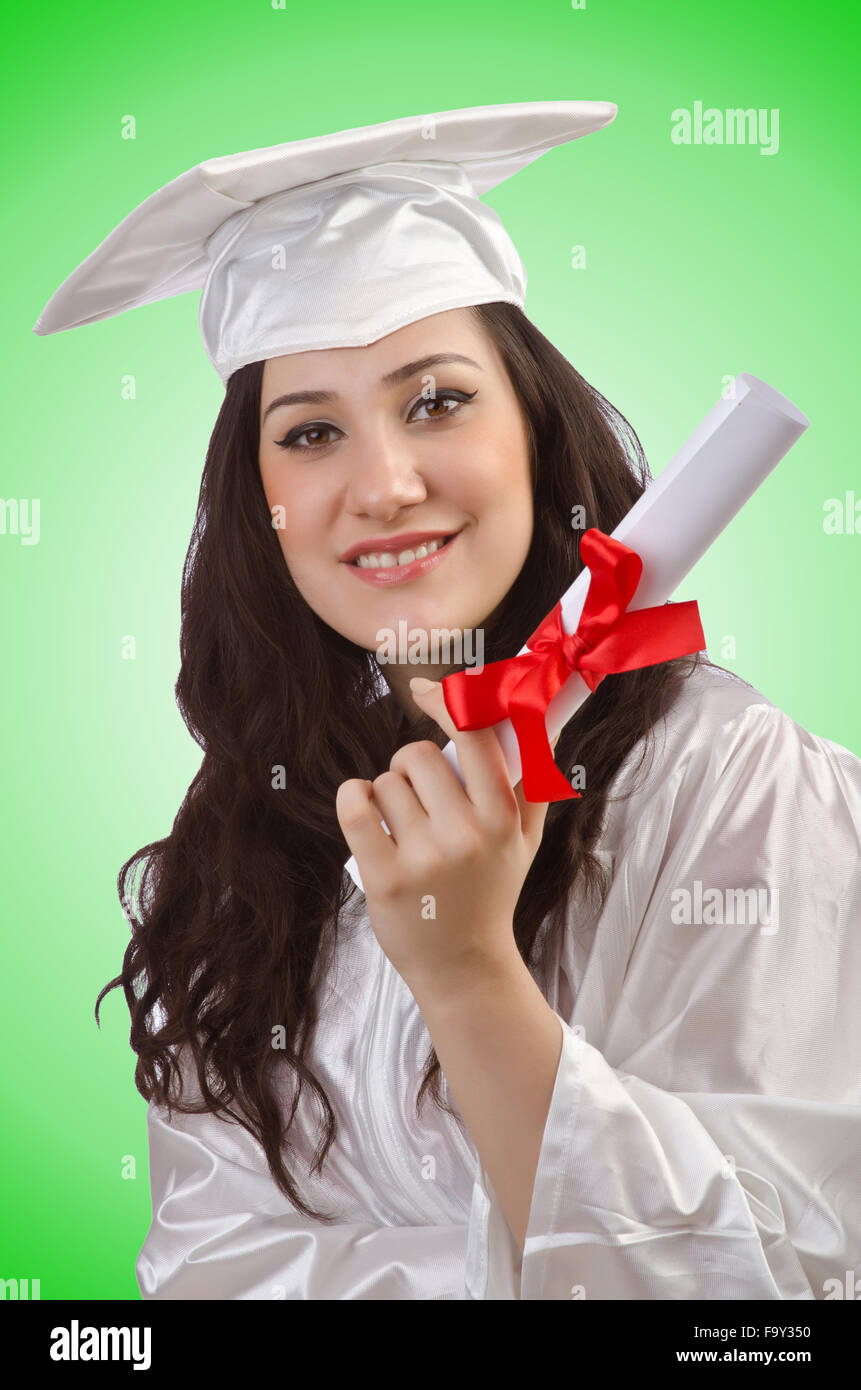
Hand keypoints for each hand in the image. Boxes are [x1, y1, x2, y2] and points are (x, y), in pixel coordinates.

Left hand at [335, 676, 554, 999]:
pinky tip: (364, 809)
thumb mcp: (525, 838)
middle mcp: (467, 836)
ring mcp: (424, 859)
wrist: (463, 966)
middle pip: (418, 754)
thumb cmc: (491, 890)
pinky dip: (353, 798)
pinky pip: (355, 806)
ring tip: (403, 825)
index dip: (448, 700)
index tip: (425, 689)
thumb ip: (533, 777)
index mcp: (503, 818)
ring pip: (386, 782)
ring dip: (387, 793)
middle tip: (421, 795)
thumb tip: (538, 714)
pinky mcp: (384, 879)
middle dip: (412, 765)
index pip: (475, 734)